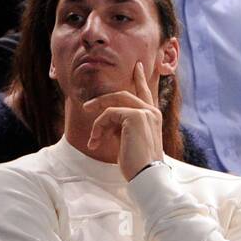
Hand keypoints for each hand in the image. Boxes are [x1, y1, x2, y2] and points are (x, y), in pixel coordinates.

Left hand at [84, 62, 164, 180]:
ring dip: (97, 121)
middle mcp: (152, 112)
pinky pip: (108, 114)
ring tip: (92, 139)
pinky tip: (96, 142)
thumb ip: (122, 126)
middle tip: (86, 107)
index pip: (145, 93)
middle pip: (123, 94)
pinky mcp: (135, 116)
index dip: (139, 78)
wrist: (147, 174)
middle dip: (101, 100)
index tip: (136, 66)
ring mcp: (145, 112)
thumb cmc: (137, 163)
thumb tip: (106, 119)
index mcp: (153, 117)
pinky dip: (98, 128)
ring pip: (113, 103)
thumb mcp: (129, 141)